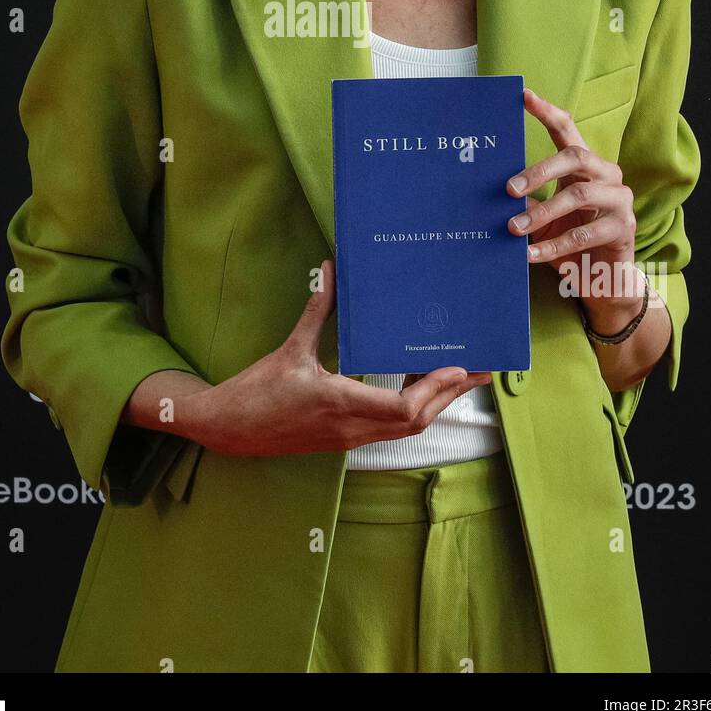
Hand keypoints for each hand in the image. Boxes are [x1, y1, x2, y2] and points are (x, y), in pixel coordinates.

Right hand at [183, 260, 492, 456]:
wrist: (230, 430)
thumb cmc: (257, 391)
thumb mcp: (289, 349)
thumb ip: (316, 311)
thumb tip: (329, 270)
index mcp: (340, 403)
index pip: (403, 408)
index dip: (434, 389)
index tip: (458, 367)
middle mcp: (352, 428)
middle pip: (417, 421)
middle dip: (451, 395)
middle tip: (481, 370)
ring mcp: (349, 439)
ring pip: (407, 430)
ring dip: (437, 404)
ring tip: (460, 378)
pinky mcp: (344, 441)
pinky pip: (390, 430)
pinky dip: (414, 410)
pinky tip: (422, 390)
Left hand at [505, 87, 637, 299]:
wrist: (603, 279)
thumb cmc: (570, 241)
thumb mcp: (544, 218)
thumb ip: (526, 201)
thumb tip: (489, 192)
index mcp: (585, 165)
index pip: (568, 130)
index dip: (547, 112)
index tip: (524, 96)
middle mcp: (606, 174)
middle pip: (576, 156)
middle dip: (539, 170)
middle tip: (508, 189)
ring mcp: (619, 199)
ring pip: (578, 195)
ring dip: (542, 212)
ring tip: (514, 228)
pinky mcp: (624, 227)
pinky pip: (585, 234)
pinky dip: (554, 245)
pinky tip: (531, 254)